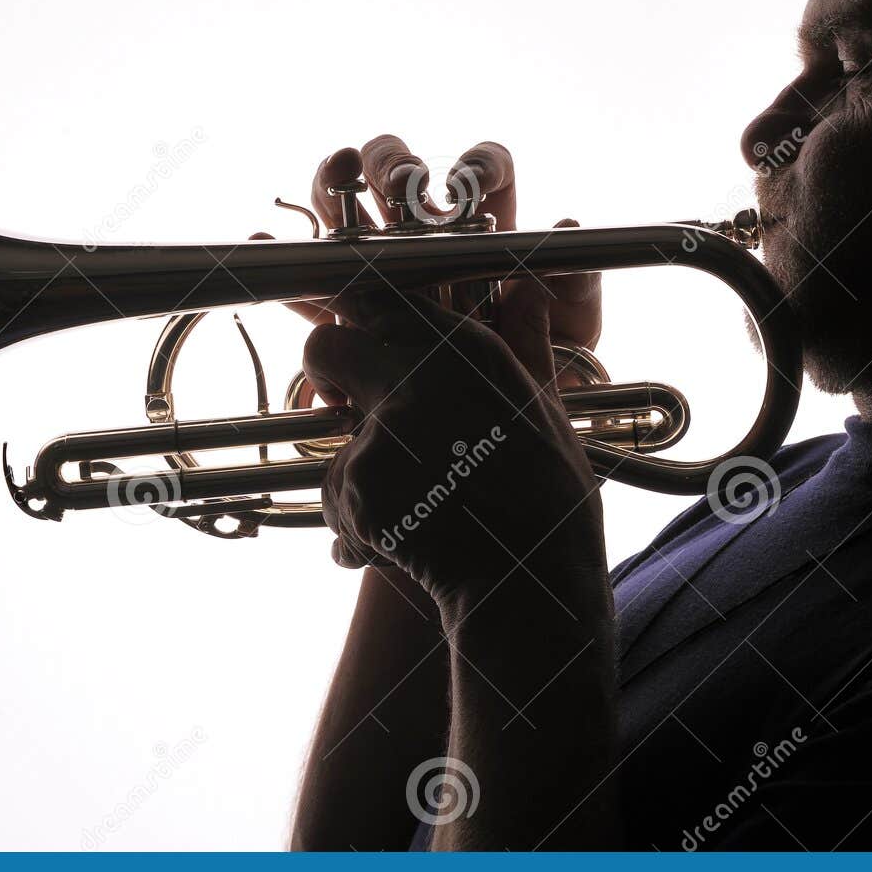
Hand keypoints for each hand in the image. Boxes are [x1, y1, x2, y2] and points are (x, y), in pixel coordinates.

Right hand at [263, 138, 603, 384]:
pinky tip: (265, 244)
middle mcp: (429, 236)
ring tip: (334, 182)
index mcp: (487, 229)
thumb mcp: (571, 330)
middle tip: (399, 183)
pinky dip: (283, 260)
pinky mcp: (349, 312)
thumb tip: (566, 225)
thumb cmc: (544, 372)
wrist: (507, 439)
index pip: (480, 171)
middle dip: (392, 163)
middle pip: (396, 169)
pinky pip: (311, 280)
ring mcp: (382, 268)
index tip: (470, 186)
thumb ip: (574, 284)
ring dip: (334, 188)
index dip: (476, 165)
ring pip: (346, 206)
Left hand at [303, 286, 607, 617]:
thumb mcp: (544, 409)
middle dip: (323, 374)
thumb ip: (523, 343)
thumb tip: (527, 289)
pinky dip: (357, 529)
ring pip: (332, 442)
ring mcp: (385, 430)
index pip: (378, 298)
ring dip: (356, 478)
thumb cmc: (548, 501)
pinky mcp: (358, 484)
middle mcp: (420, 376)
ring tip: (415, 514)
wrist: (532, 583)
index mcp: (465, 349)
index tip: (350, 333)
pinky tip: (404, 545)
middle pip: (325, 348)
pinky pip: (336, 501)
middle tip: (341, 402)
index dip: (353, 315)